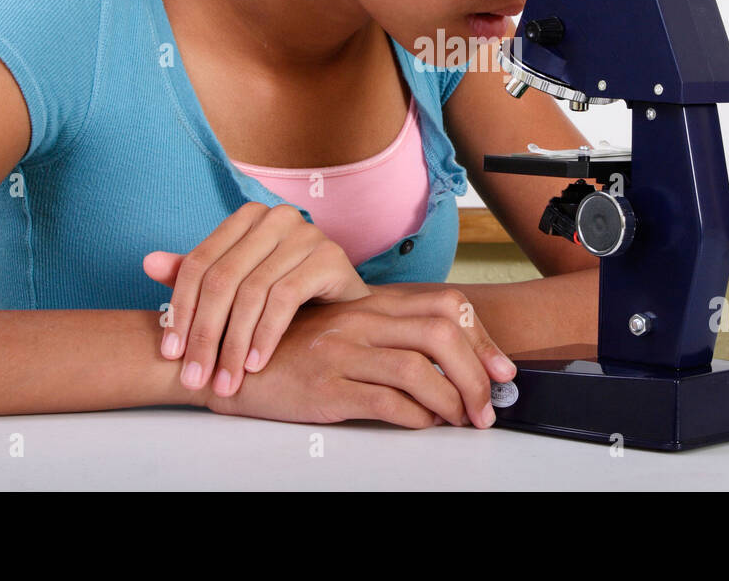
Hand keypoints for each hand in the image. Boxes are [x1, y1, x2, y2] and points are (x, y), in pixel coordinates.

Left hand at [143, 201, 370, 399]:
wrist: (344, 304)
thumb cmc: (286, 295)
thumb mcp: (237, 285)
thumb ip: (195, 276)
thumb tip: (148, 263)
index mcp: (247, 217)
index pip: (199, 263)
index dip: (181, 310)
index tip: (171, 354)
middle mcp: (276, 217)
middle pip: (223, 279)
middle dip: (205, 334)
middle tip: (196, 376)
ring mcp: (306, 233)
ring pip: (252, 292)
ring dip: (235, 343)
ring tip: (226, 379)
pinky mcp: (330, 256)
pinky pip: (286, 298)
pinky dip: (266, 334)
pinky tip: (257, 363)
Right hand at [204, 287, 516, 428]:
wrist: (228, 363)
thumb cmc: (290, 352)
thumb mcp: (345, 333)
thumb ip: (389, 337)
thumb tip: (448, 363)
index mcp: (370, 303)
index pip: (445, 304)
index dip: (481, 337)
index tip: (500, 370)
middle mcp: (361, 320)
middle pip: (441, 332)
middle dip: (477, 373)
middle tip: (488, 407)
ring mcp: (344, 351)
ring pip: (420, 368)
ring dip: (453, 401)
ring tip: (461, 422)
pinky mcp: (327, 386)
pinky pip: (387, 401)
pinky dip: (416, 417)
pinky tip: (422, 425)